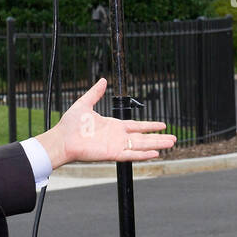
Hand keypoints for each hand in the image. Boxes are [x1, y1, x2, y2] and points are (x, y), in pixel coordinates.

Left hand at [37, 79, 175, 168]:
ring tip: (171, 144)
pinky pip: (131, 155)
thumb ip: (95, 93)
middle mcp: (118, 137)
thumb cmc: (70, 124)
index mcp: (114, 125)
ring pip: (141, 146)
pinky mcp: (112, 154)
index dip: (150, 126)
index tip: (163, 125)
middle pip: (144, 137)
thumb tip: (102, 80)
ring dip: (156, 145)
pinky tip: (155, 153)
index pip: (137, 126)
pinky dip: (143, 155)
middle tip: (174, 138)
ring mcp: (116, 146)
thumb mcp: (84, 104)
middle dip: (159, 138)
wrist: (62, 139)